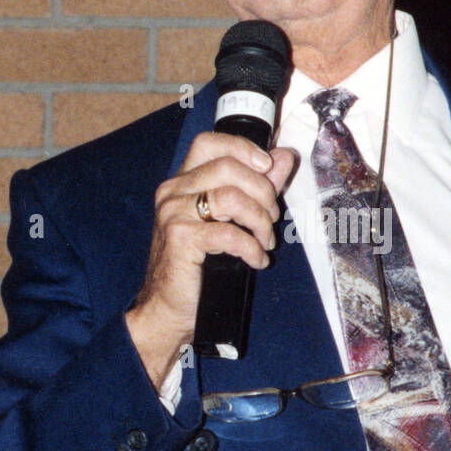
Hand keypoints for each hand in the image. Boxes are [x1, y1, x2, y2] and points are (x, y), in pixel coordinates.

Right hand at [126, 134, 296, 387]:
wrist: (167, 308)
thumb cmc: (197, 265)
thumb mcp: (228, 220)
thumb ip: (255, 186)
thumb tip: (282, 157)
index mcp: (182, 181)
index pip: (210, 142)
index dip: (243, 148)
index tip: (268, 166)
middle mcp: (173, 192)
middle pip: (228, 168)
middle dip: (262, 192)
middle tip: (271, 218)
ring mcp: (173, 214)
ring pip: (231, 197)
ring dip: (260, 221)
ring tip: (265, 241)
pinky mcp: (180, 239)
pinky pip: (229, 233)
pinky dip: (251, 247)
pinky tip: (256, 260)